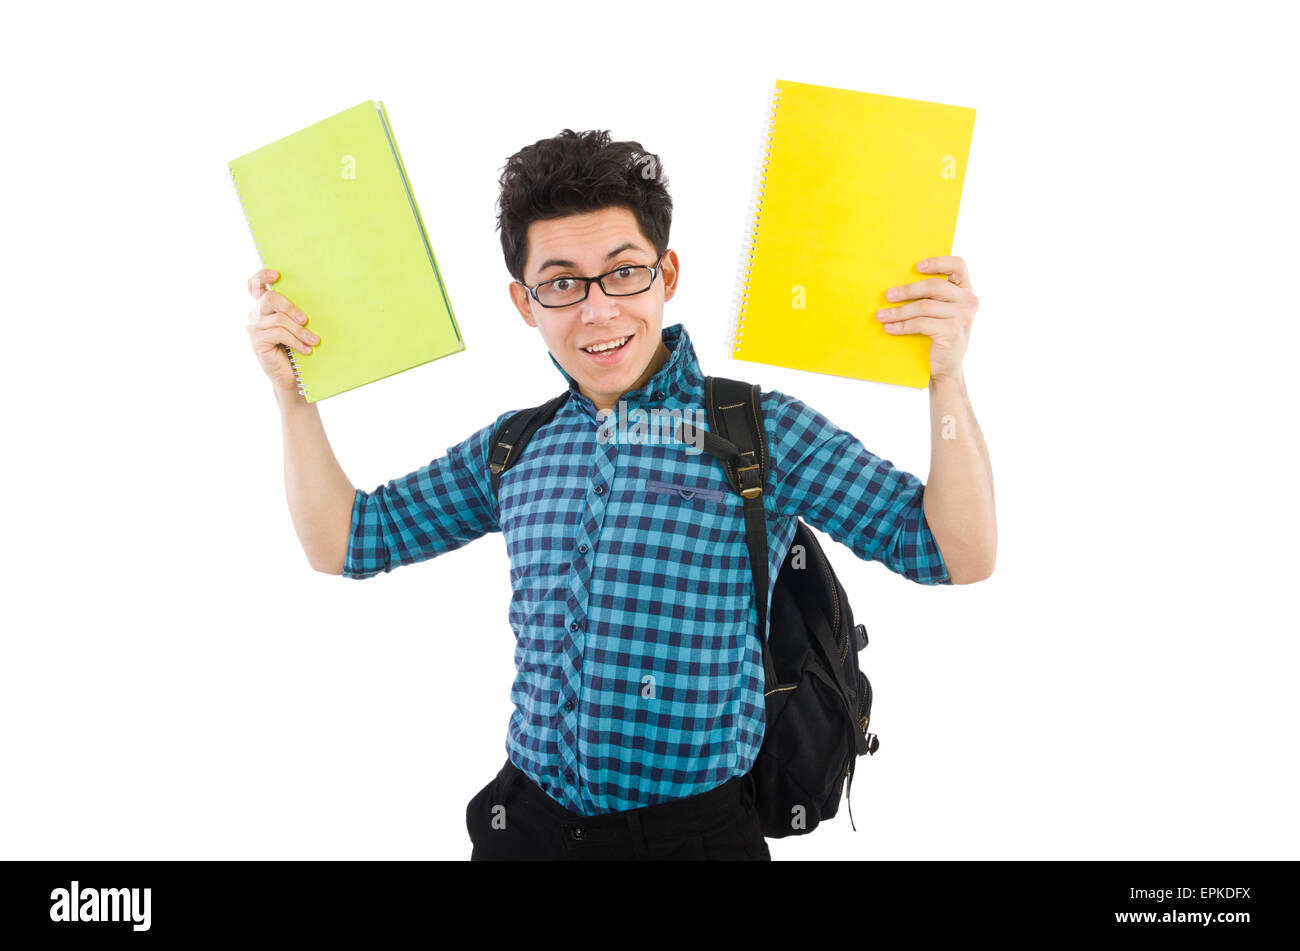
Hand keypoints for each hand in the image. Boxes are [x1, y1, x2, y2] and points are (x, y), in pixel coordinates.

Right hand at [245, 269, 320, 397]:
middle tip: (306, 319)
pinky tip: (307, 349)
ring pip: (278, 319)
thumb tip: (318, 299)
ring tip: (314, 341)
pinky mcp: (258, 342)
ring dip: (300, 330)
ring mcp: (254, 329)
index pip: (254, 285)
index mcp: (264, 307)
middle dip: (290, 306)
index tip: (277, 275)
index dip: (262, 276)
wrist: (292, 377)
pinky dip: (296, 341)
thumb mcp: (297, 327)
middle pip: (269, 299)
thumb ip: (297, 313)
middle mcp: (255, 315)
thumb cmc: (297, 348)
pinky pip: (279, 334)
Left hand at [874, 255, 977, 383]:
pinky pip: (921, 323)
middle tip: (887, 295)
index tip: (917, 266)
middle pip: (934, 286)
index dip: (938, 262)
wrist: (946, 369)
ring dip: (899, 311)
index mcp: (966, 291)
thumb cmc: (938, 337)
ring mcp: (963, 316)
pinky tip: (889, 328)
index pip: (958, 265)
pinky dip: (902, 326)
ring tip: (881, 315)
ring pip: (924, 306)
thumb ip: (931, 297)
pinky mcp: (953, 331)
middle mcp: (968, 301)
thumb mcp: (939, 313)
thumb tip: (898, 284)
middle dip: (907, 290)